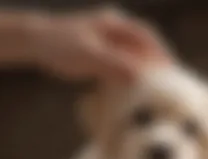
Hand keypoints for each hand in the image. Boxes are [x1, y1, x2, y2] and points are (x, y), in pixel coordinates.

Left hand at [29, 8, 171, 80]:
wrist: (35, 41)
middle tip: (166, 80)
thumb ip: (113, 64)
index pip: (146, 36)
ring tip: (151, 85)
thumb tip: (138, 76)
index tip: (171, 69)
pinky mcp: (95, 50)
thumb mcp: (89, 55)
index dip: (160, 52)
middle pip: (141, 44)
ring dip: (140, 67)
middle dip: (154, 60)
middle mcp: (112, 28)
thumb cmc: (60, 45)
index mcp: (115, 24)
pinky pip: (116, 61)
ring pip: (129, 53)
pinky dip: (125, 72)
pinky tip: (126, 85)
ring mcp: (104, 39)